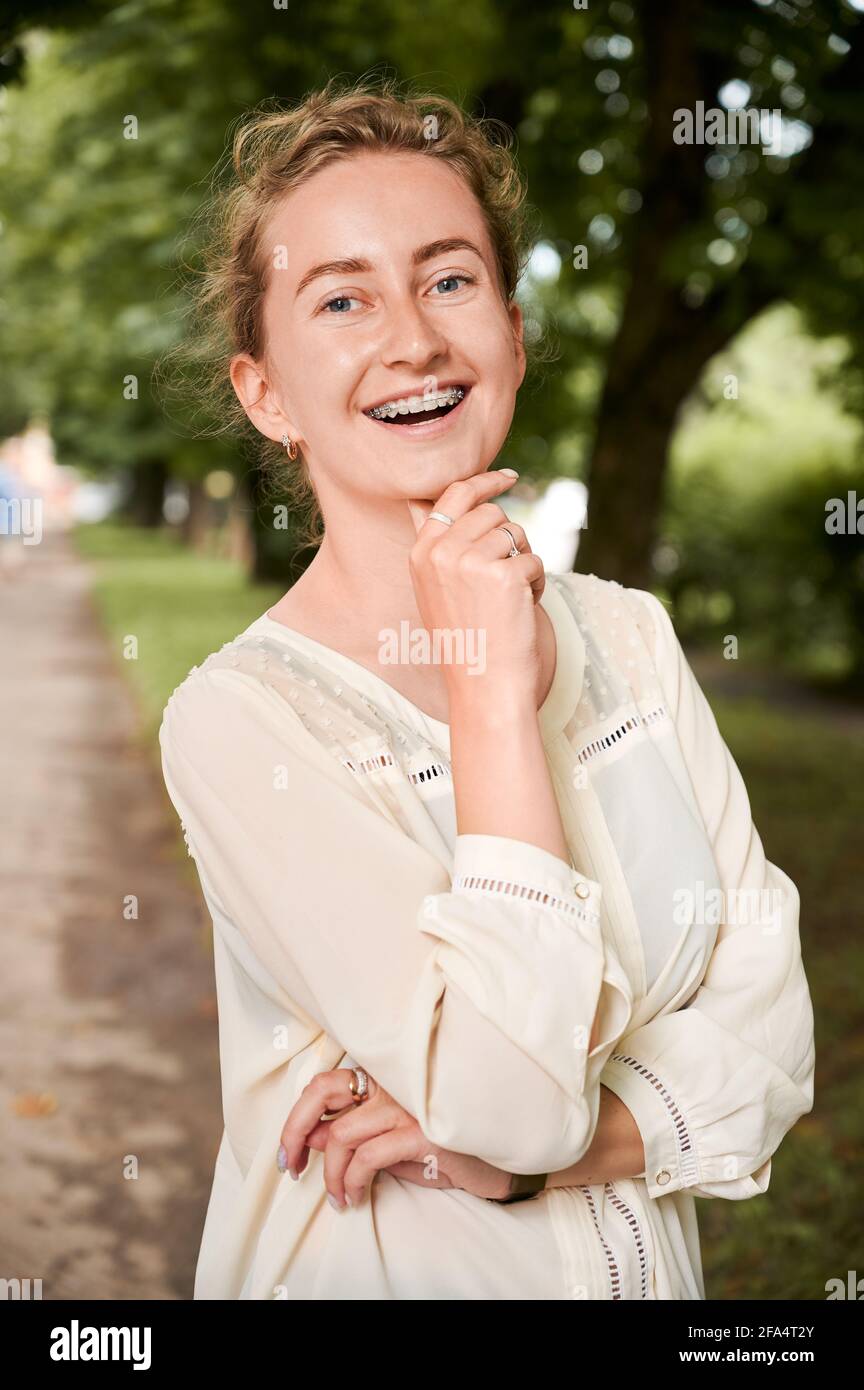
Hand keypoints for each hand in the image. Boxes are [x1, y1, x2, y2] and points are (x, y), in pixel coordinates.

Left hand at [277, 1067, 511, 1206]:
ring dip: (332, 1175)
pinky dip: (353, 1182)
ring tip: (340, 1198)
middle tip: (293, 1168)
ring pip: (343, 1135)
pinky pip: (368, 1157)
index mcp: (385, 1076)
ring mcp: (408, 1103)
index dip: (298, 1117)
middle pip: (323, 1091)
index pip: (326, 1082)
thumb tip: (314, 1138)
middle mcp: (394, 1082)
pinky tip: (357, 1197)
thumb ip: (356, 1133)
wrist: (499, 1163)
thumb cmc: (446, 1147)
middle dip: (296, 1132)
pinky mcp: (422, 1131)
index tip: (290, 1153)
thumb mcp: (393, 1139)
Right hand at [406, 470, 544, 711]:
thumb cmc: (465, 641)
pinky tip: (522, 610)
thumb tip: (418, 502)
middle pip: (492, 512)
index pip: (455, 494)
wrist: (485, 687)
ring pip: (516, 534)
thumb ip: (433, 543)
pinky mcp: (504, 575)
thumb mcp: (434, 588)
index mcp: (421, 552)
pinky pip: (534, 560)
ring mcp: (471, 562)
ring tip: (510, 600)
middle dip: (509, 539)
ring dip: (524, 563)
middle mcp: (441, 552)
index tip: (508, 477)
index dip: (484, 482)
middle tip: (506, 578)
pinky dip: (538, 584)